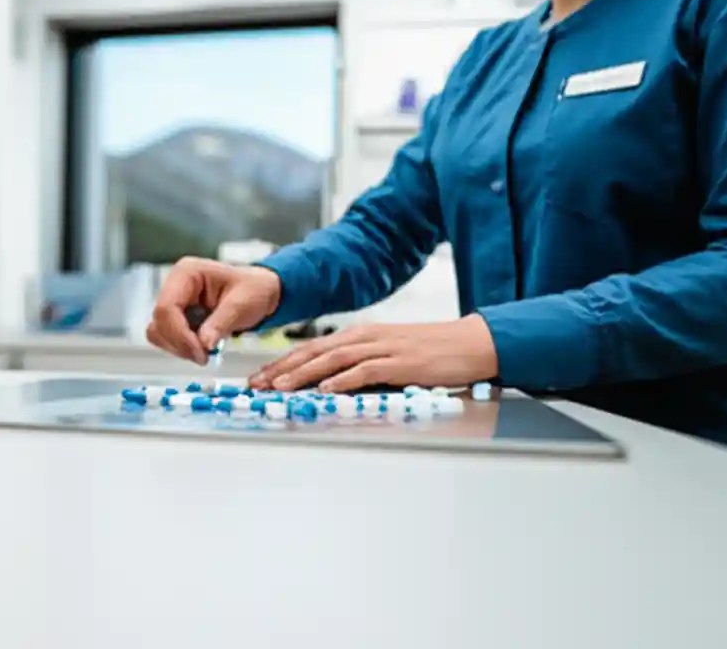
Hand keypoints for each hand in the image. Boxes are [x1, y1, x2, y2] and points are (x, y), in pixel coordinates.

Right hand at [146, 257, 282, 364]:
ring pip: (159, 333)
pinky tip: (202, 347)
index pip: (166, 307)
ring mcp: (174, 302)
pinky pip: (168, 338)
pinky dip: (182, 348)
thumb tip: (203, 343)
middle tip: (205, 357)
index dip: (180, 335)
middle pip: (159, 322)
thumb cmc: (254, 290)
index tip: (201, 353)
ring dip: (180, 348)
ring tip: (206, 352)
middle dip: (181, 344)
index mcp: (186, 272)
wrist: (261, 293)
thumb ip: (221, 323)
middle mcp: (175, 285)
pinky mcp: (177, 318)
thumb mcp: (242, 304)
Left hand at [249, 315, 498, 392]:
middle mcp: (365, 337)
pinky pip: (365, 371)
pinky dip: (343, 380)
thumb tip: (329, 386)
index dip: (282, 363)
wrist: (469, 343)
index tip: (259, 379)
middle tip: (257, 386)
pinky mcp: (400, 362)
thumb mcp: (387, 356)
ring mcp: (382, 348)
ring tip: (281, 388)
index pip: (312, 349)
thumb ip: (359, 367)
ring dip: (304, 375)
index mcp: (359, 335)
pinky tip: (326, 390)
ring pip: (333, 360)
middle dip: (282, 369)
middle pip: (314, 352)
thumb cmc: (429, 353)